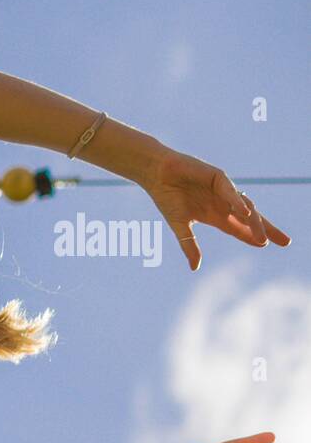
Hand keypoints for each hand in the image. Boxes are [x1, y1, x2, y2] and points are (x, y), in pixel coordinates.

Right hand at [140, 150, 290, 270]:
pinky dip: (238, 203)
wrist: (157, 174)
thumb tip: (195, 268)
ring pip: (245, 208)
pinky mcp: (218, 177)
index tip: (265, 246)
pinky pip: (231, 192)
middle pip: (251, 218)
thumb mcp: (180, 225)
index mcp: (214, 215)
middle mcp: (223, 203)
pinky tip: (246, 213)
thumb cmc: (167, 197)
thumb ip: (189, 245)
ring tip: (263, 238)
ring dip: (255, 223)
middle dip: (267, 230)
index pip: (239, 228)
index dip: (252, 237)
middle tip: (285, 242)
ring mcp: (223, 190)